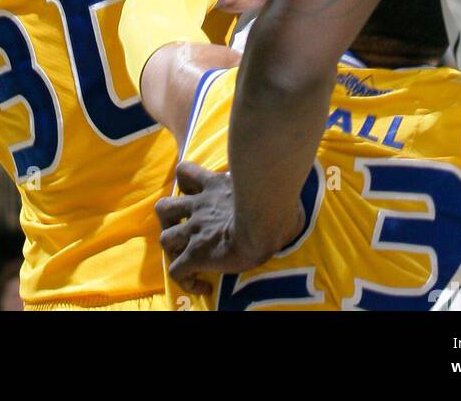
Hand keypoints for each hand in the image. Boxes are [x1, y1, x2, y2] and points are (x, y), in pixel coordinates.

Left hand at [158, 164, 304, 290]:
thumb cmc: (275, 198)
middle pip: (165, 206)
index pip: (185, 173)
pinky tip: (203, 287)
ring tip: (189, 258)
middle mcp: (199, 207)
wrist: (264, 217)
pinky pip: (178, 272)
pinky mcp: (197, 254)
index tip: (194, 195)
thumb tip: (295, 193)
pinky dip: (185, 281)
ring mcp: (195, 230)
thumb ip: (272, 185)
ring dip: (174, 249)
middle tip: (185, 230)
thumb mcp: (268, 182)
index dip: (185, 184)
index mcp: (213, 186)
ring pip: (164, 238)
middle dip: (170, 220)